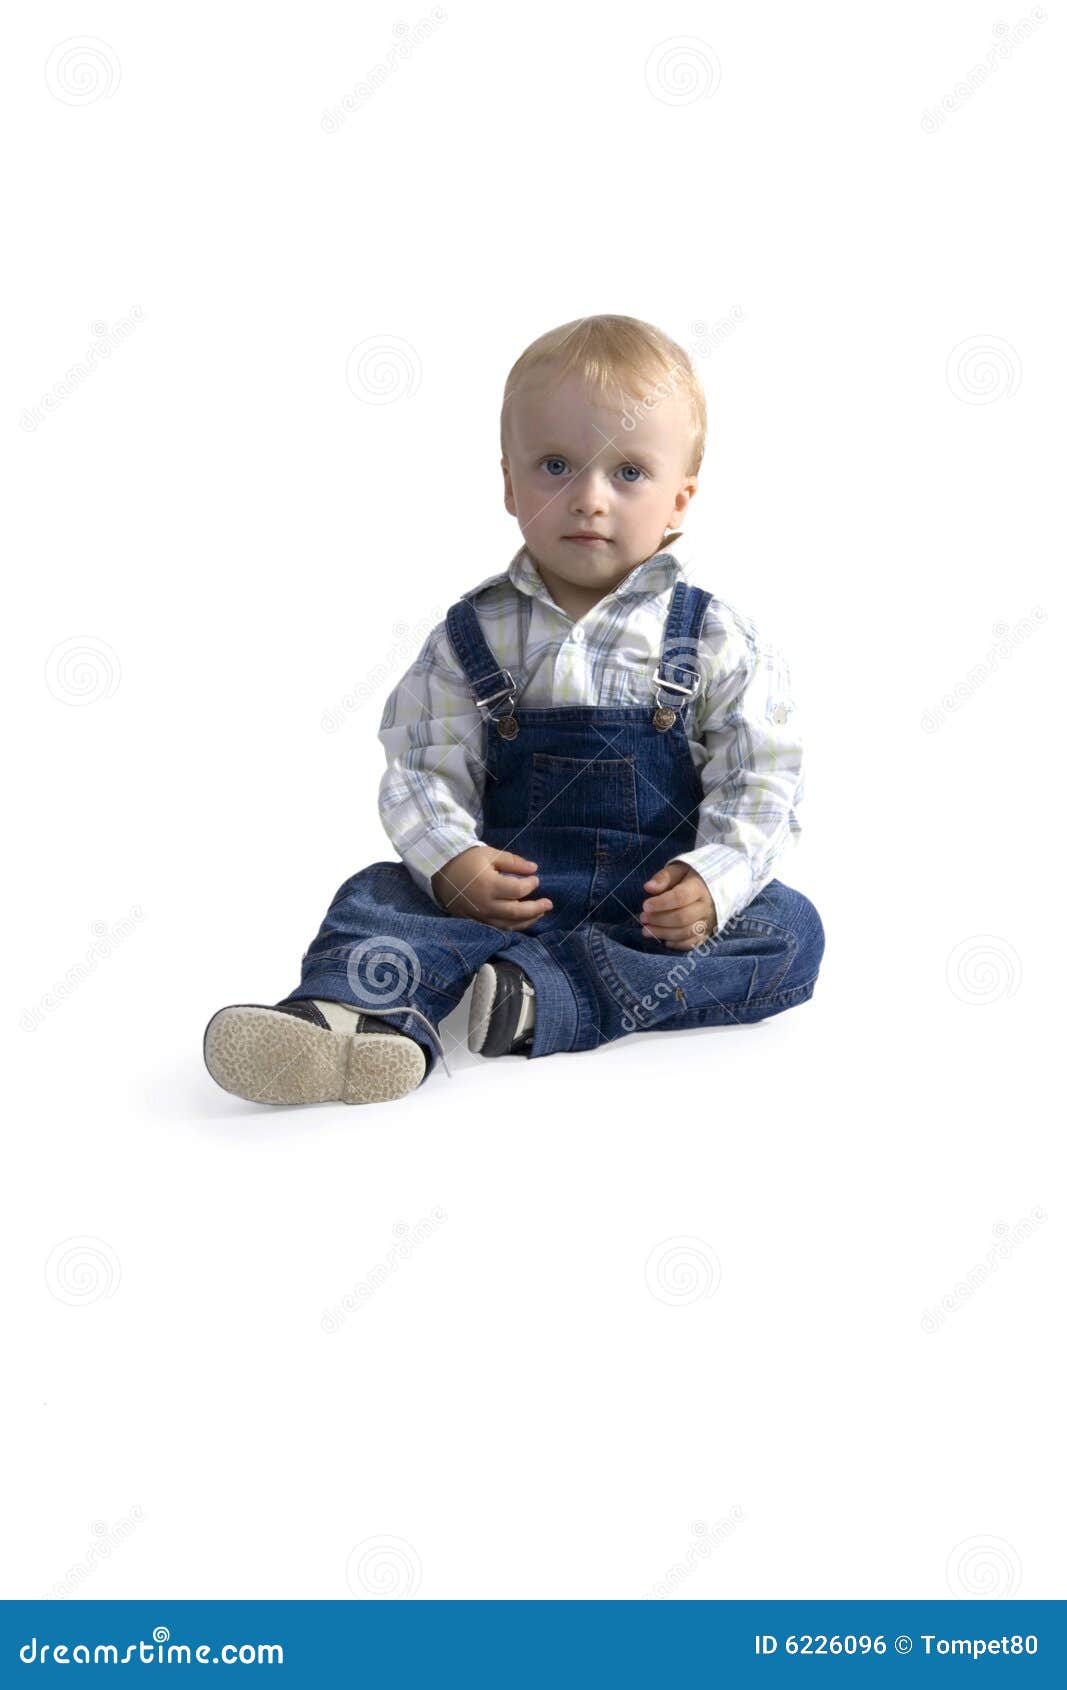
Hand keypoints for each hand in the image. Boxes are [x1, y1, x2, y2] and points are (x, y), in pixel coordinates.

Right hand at [431, 846, 551, 930]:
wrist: (440, 871)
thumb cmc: (467, 860)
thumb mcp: (490, 854)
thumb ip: (513, 862)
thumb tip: (534, 869)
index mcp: (489, 885)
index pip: (518, 890)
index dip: (531, 885)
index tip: (535, 878)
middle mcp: (485, 904)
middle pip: (516, 912)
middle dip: (536, 909)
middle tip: (549, 904)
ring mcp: (480, 915)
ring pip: (509, 924)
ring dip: (527, 920)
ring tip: (540, 913)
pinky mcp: (475, 920)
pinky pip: (498, 928)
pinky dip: (512, 926)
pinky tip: (522, 920)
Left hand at [640, 861, 716, 949]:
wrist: (715, 886)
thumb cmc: (690, 876)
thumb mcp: (678, 869)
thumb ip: (664, 877)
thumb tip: (649, 887)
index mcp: (700, 887)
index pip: (680, 897)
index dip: (661, 903)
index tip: (645, 905)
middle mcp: (707, 906)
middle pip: (682, 917)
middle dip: (659, 920)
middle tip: (643, 918)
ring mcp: (708, 921)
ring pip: (686, 932)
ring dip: (664, 933)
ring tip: (646, 931)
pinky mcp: (707, 932)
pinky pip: (692, 943)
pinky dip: (676, 944)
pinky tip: (663, 940)